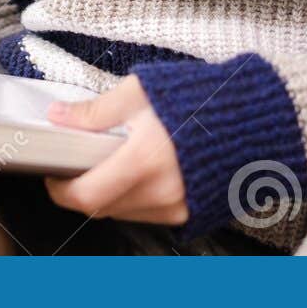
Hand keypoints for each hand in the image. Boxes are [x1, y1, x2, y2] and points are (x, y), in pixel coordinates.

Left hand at [43, 76, 186, 225]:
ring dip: (110, 194)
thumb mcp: (140, 92)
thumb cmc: (199, 98)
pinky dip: (136, 198)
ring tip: (117, 162)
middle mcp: (160, 193)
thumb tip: (59, 117)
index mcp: (143, 162)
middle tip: (80, 165)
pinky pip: (148, 215)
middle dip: (84, 190)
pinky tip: (143, 173)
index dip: (60, 190)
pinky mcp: (190, 213)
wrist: (252, 115)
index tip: (55, 174)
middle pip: (101, 208)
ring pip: (123, 213)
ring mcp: (177, 208)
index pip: (85, 196)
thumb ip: (96, 111)